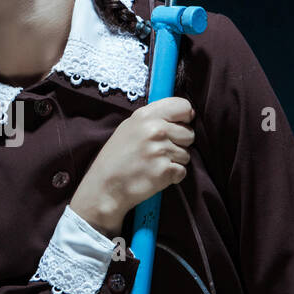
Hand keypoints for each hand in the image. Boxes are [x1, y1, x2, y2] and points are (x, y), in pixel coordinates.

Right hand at [69, 96, 195, 236]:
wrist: (104, 188)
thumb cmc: (115, 159)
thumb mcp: (129, 127)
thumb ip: (154, 118)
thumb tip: (187, 113)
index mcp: (145, 115)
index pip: (183, 106)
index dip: (184, 118)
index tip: (178, 126)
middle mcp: (155, 129)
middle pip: (189, 133)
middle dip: (179, 144)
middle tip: (157, 152)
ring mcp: (161, 150)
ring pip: (187, 154)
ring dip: (174, 161)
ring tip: (153, 164)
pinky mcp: (165, 170)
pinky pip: (182, 171)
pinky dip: (172, 176)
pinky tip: (155, 175)